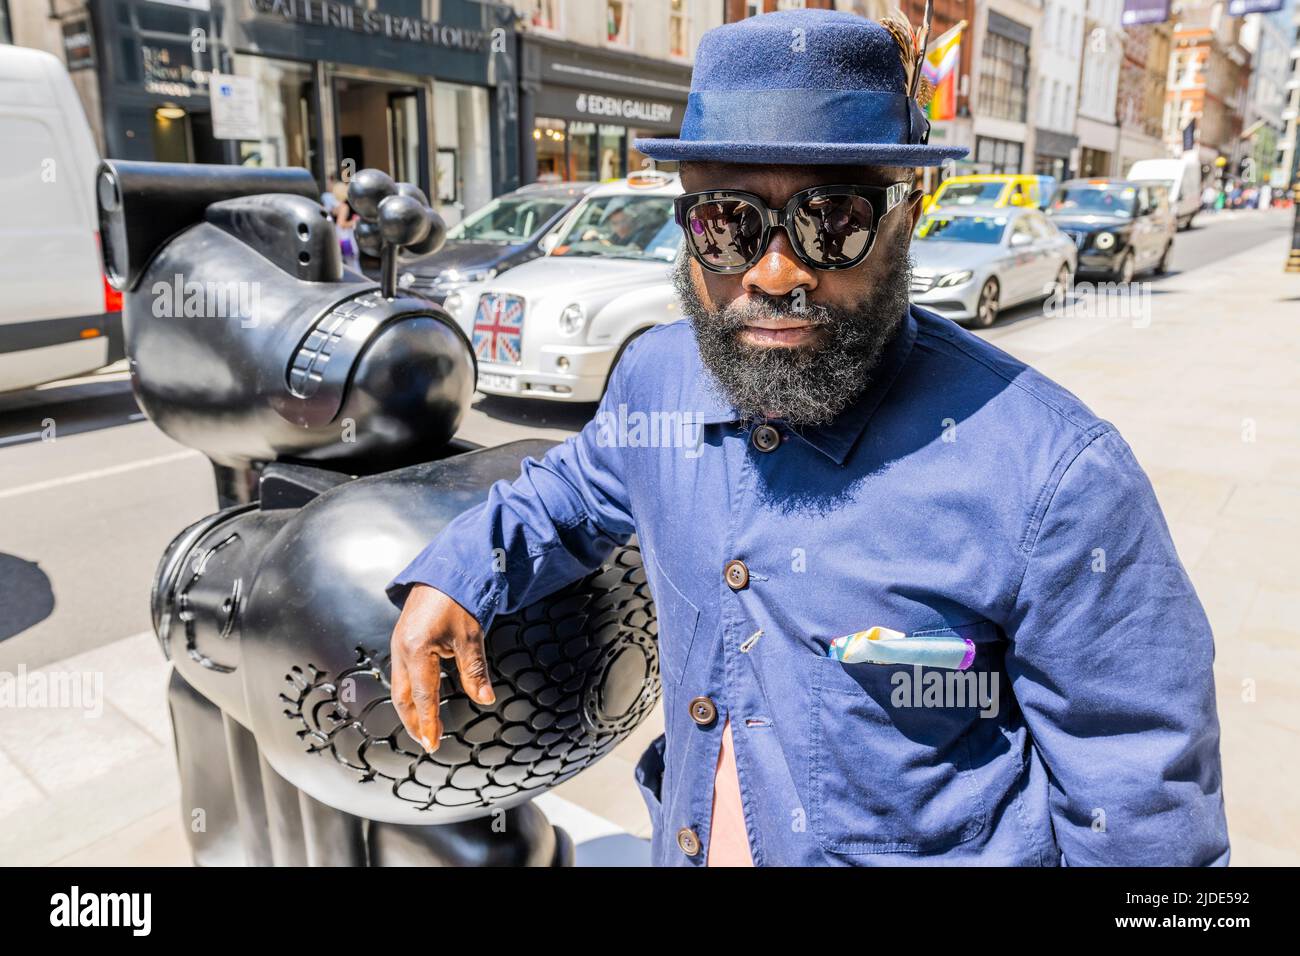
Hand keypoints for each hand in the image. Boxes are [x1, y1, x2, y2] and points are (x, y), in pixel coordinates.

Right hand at [390, 584, 495, 752]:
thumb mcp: (470, 637)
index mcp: (417, 650)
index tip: (433, 744)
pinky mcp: (402, 638)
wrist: (446, 568)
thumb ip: (474, 671)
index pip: (423, 697)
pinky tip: (420, 698)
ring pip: (400, 686)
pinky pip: (402, 672)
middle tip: (426, 742)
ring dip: (410, 708)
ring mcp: (398, 643)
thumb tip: (485, 699)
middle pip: (404, 697)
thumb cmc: (458, 599)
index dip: (429, 723)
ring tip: (423, 727)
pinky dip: (409, 691)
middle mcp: (401, 650)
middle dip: (414, 721)